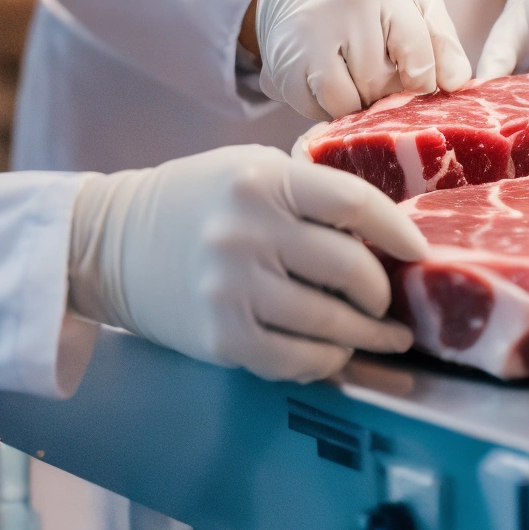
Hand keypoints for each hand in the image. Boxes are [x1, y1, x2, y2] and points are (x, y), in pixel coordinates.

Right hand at [68, 146, 428, 383]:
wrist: (110, 244)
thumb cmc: (194, 200)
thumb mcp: (249, 168)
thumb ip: (308, 191)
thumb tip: (383, 231)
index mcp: (262, 180)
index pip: (354, 205)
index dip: (398, 232)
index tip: (418, 251)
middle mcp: (249, 232)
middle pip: (351, 269)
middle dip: (382, 292)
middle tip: (394, 301)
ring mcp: (233, 289)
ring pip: (330, 323)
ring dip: (367, 336)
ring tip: (384, 336)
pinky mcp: (222, 337)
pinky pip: (296, 359)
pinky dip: (326, 360)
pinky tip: (336, 352)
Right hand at [252, 0, 472, 121]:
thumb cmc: (369, 1)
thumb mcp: (412, 3)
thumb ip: (441, 40)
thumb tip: (458, 83)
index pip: (417, 50)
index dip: (422, 78)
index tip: (417, 82)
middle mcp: (348, 5)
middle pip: (381, 82)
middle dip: (386, 91)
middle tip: (378, 75)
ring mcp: (312, 33)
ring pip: (350, 101)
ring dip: (358, 104)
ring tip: (355, 79)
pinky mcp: (286, 64)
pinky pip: (319, 109)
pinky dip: (330, 108)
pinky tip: (329, 83)